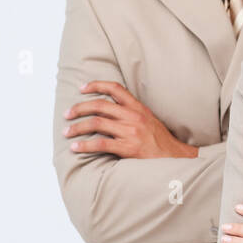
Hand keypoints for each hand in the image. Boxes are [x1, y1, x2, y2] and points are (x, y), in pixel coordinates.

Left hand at [64, 81, 197, 158]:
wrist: (175, 157)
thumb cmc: (161, 140)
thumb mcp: (149, 119)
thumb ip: (132, 112)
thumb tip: (110, 110)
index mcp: (138, 108)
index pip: (115, 88)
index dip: (96, 85)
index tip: (82, 88)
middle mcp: (133, 117)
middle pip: (99, 105)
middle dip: (79, 108)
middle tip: (67, 114)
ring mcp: (131, 132)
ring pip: (96, 123)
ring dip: (77, 127)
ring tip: (67, 132)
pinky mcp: (128, 148)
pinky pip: (100, 144)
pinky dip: (84, 145)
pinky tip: (75, 148)